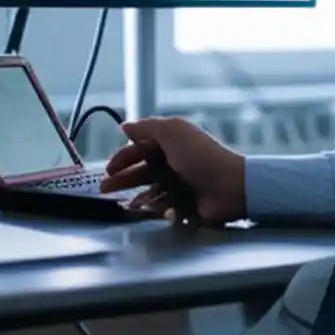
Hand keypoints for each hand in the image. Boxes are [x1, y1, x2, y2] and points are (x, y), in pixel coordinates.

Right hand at [99, 116, 244, 225]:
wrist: (229, 186)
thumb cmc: (201, 157)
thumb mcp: (173, 132)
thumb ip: (147, 127)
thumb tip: (124, 125)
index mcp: (172, 141)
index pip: (140, 148)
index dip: (122, 157)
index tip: (108, 168)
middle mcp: (175, 160)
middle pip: (141, 169)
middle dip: (122, 178)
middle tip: (105, 188)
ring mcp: (180, 182)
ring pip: (149, 188)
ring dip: (133, 193)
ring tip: (120, 201)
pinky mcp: (184, 201)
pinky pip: (161, 204)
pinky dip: (151, 206)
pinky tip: (141, 209)